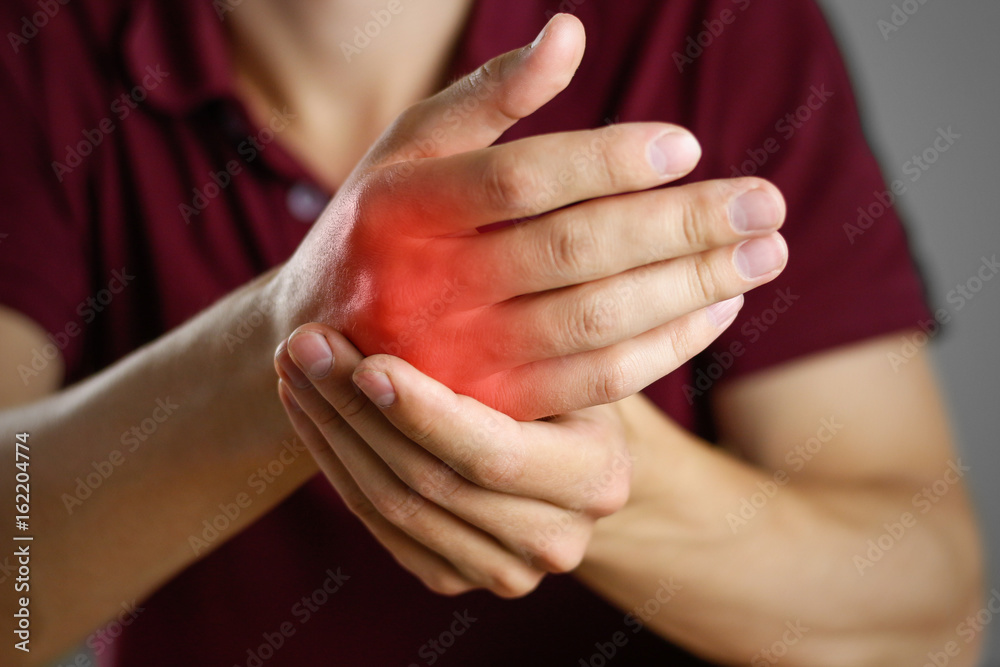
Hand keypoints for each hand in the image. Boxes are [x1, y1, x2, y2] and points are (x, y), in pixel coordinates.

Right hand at [271, 14, 787, 419]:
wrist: (326, 341)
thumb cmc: (382, 223)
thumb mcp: (410, 148)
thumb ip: (488, 96)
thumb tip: (570, 31)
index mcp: (403, 208)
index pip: (521, 181)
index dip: (609, 162)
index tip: (689, 146)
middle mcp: (427, 287)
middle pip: (572, 252)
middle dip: (679, 226)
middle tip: (766, 203)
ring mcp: (460, 358)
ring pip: (594, 322)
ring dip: (691, 288)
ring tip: (766, 254)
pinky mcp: (495, 408)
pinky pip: (594, 382)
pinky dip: (666, 347)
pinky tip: (718, 309)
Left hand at [274, 325, 632, 596]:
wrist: (565, 442)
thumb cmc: (561, 372)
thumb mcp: (562, 345)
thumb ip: (524, 328)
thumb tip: (458, 244)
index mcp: (596, 476)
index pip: (492, 453)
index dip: (422, 412)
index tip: (365, 360)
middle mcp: (556, 539)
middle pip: (431, 483)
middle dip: (356, 410)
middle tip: (303, 343)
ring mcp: (502, 570)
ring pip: (392, 507)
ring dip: (330, 433)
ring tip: (293, 366)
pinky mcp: (452, 576)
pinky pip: (377, 526)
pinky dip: (334, 464)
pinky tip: (308, 409)